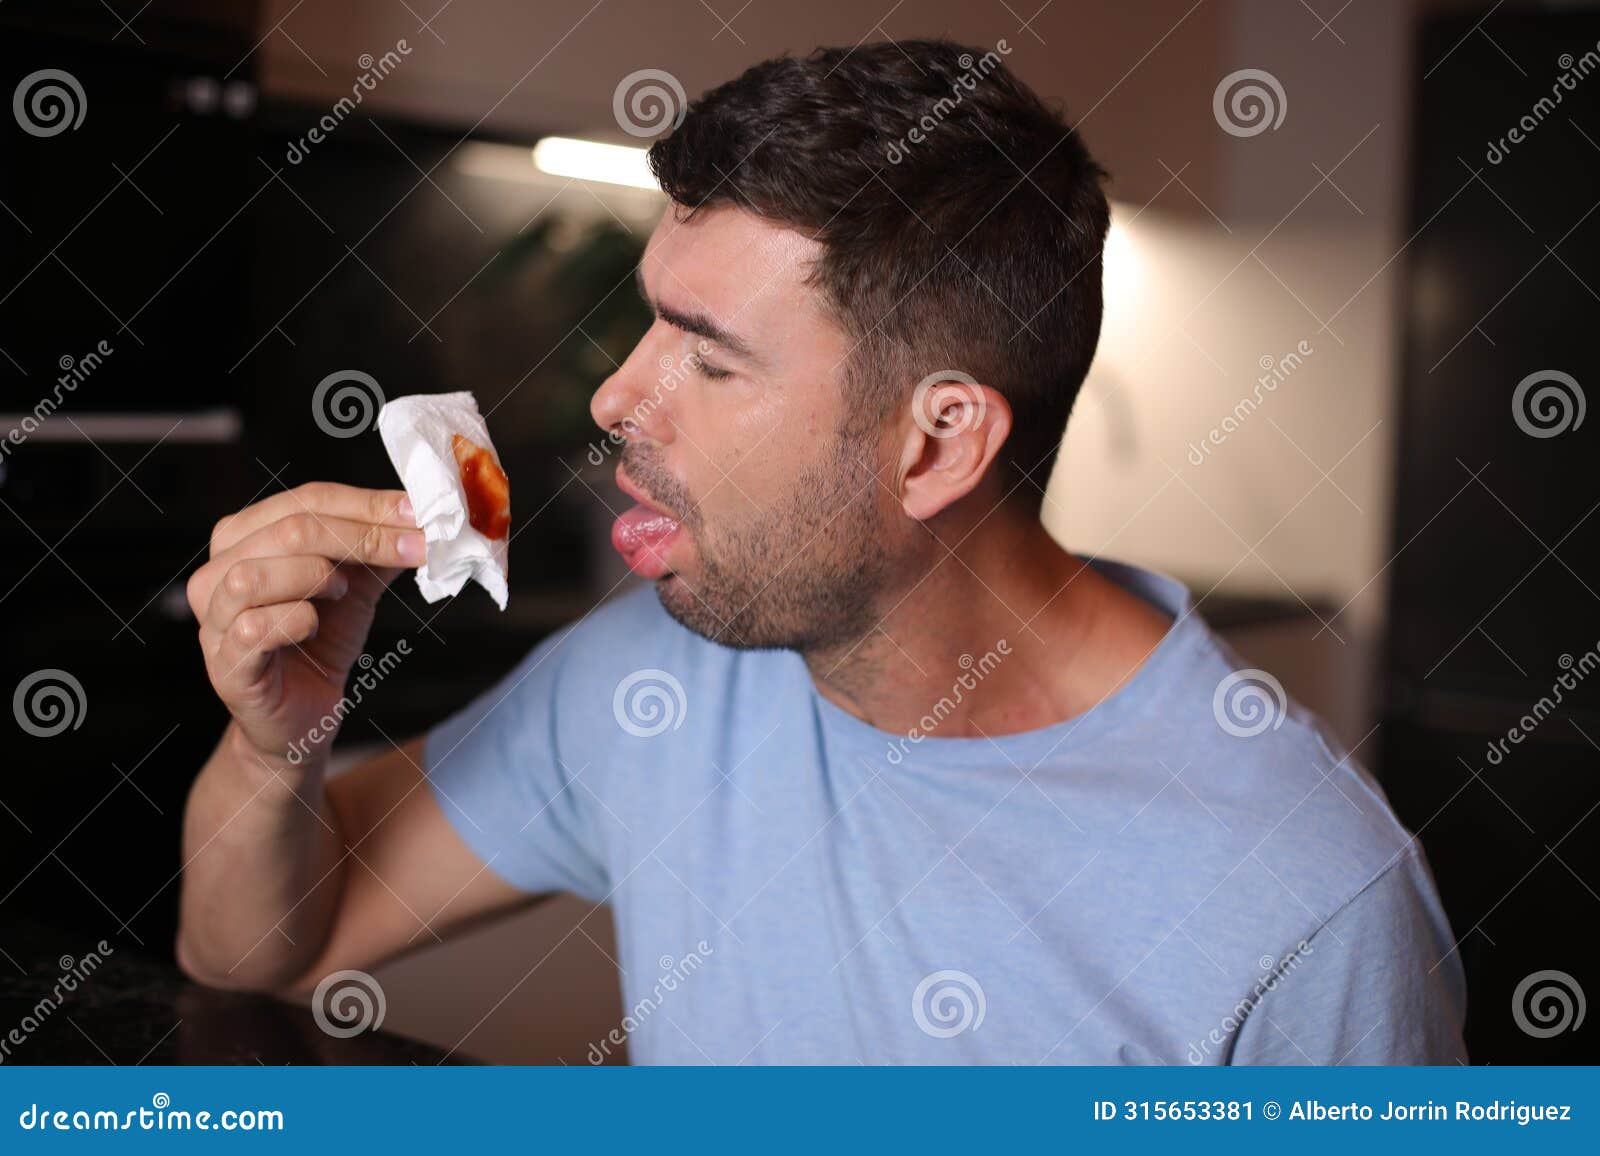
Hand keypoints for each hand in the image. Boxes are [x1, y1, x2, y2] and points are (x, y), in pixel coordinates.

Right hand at [187, 483, 421, 769]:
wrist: (303, 717)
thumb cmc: (318, 642)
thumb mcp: (354, 585)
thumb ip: (375, 549)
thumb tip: (417, 514)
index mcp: (244, 540)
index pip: (305, 500)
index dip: (364, 504)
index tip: (415, 513)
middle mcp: (217, 574)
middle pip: (285, 531)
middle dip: (357, 536)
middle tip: (408, 549)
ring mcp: (215, 623)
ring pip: (252, 576)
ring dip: (312, 576)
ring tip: (341, 591)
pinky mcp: (226, 667)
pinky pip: (252, 630)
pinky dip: (293, 621)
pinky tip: (313, 626)